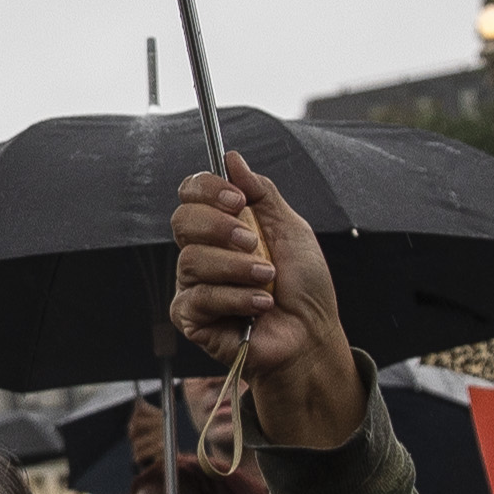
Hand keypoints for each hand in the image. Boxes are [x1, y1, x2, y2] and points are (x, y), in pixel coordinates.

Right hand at [166, 163, 360, 454]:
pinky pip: (200, 297)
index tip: (237, 199)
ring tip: (267, 280)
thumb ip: (261, 193)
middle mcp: (202, 252)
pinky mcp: (191, 317)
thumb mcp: (291, 229)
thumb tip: (232, 158)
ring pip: (193, 260)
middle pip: (182, 221)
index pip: (191, 194)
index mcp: (221, 227)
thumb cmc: (303, 287)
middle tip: (253, 242)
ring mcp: (193, 285)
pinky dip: (236, 298)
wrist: (311, 335)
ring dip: (239, 269)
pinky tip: (260, 305)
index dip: (206, 189)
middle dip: (220, 227)